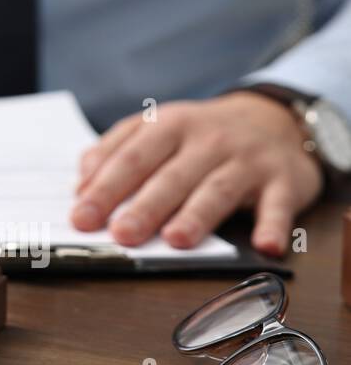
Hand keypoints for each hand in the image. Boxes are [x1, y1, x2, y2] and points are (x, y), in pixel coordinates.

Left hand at [70, 92, 321, 256]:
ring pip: (218, 190)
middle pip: (171, 177)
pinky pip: (279, 206)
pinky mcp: (284, 182)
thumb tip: (81, 185)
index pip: (132, 159)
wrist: (271, 118)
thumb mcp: (155, 129)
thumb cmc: (199, 134)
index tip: (82, 217)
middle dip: (145, 206)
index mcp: (169, 126)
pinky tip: (266, 246)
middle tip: (121, 234)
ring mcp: (247, 160)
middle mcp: (208, 140)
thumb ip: (115, 151)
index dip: (105, 188)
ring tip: (176, 240)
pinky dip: (275, 226)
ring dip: (197, 215)